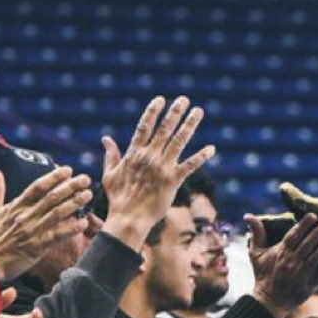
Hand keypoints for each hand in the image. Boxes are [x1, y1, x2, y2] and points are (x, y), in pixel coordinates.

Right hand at [0, 166, 91, 281]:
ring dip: (74, 203)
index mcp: (15, 207)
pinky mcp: (38, 247)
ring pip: (57, 214)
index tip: (67, 170)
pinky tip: (83, 222)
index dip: (53, 177)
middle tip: (85, 179)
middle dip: (70, 187)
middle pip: (51, 198)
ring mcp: (32, 231)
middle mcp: (26, 217)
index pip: (37, 187)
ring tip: (87, 195)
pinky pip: (58, 235)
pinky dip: (71, 228)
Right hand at [100, 96, 215, 250]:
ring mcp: (162, 167)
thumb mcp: (110, 174)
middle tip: (184, 99)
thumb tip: (106, 139)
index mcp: (134, 153)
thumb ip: (111, 155)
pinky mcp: (173, 180)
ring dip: (189, 125)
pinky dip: (201, 156)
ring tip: (198, 112)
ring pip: (179, 141)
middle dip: (175, 112)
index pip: (144, 126)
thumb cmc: (118, 198)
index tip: (160, 99)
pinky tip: (212, 148)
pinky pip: (190, 165)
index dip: (153, 112)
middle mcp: (149, 156)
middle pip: (164, 129)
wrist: (129, 218)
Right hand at [245, 212, 317, 317]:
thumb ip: (257, 234)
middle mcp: (291, 261)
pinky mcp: (309, 285)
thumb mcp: (256, 254)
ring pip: (315, 258)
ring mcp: (300, 273)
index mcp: (281, 252)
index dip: (303, 225)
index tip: (313, 215)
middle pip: (306, 244)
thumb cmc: (263, 275)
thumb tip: (248, 216)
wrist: (268, 301)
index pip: (293, 236)